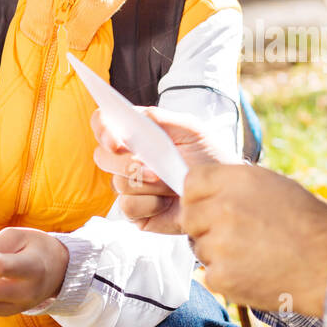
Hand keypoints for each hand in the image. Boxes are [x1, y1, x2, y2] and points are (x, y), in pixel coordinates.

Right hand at [90, 106, 236, 233]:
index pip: (103, 124)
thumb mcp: (191, 130)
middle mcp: (128, 158)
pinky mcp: (136, 211)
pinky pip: (128, 206)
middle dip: (126, 163)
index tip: (115, 140)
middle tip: (154, 170)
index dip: (103, 129)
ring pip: (118, 183)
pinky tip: (167, 202)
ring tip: (171, 183)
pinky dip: (151, 204)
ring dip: (148, 184)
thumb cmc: (207, 156)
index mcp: (136, 133)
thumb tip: (136, 115)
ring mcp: (130, 186)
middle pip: (103, 156)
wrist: (223, 190)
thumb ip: (162, 119)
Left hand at [181, 164, 326, 315]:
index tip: (211, 206)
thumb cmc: (309, 224)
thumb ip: (237, 186)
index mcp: (238, 180)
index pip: (192, 182)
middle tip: (235, 235)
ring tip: (254, 253)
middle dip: (205, 225)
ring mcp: (219, 245)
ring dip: (218, 252)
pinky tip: (255, 271)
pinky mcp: (221, 276)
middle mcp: (223, 209)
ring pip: (200, 247)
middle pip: (189, 216)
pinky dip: (228, 276)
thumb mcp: (275, 186)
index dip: (200, 196)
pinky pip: (211, 274)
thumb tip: (211, 192)